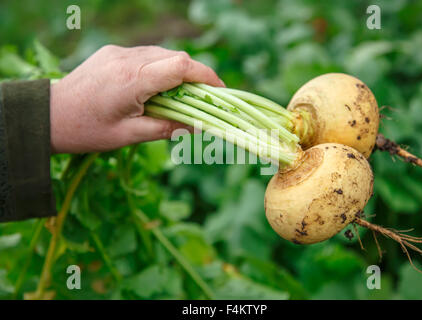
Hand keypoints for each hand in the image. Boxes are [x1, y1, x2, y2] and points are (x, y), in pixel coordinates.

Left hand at [50, 45, 223, 152]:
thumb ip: (167, 127)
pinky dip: (160, 69)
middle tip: (201, 100)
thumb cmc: (87, 130)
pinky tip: (156, 88)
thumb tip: (198, 125)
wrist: (49, 115)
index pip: (181, 66)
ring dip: (177, 73)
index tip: (220, 91)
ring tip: (178, 97)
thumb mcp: (129, 136)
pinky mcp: (113, 52)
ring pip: (162, 55)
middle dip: (194, 77)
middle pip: (175, 58)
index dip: (206, 76)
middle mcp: (127, 59)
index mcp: (132, 80)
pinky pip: (147, 55)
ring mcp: (119, 52)